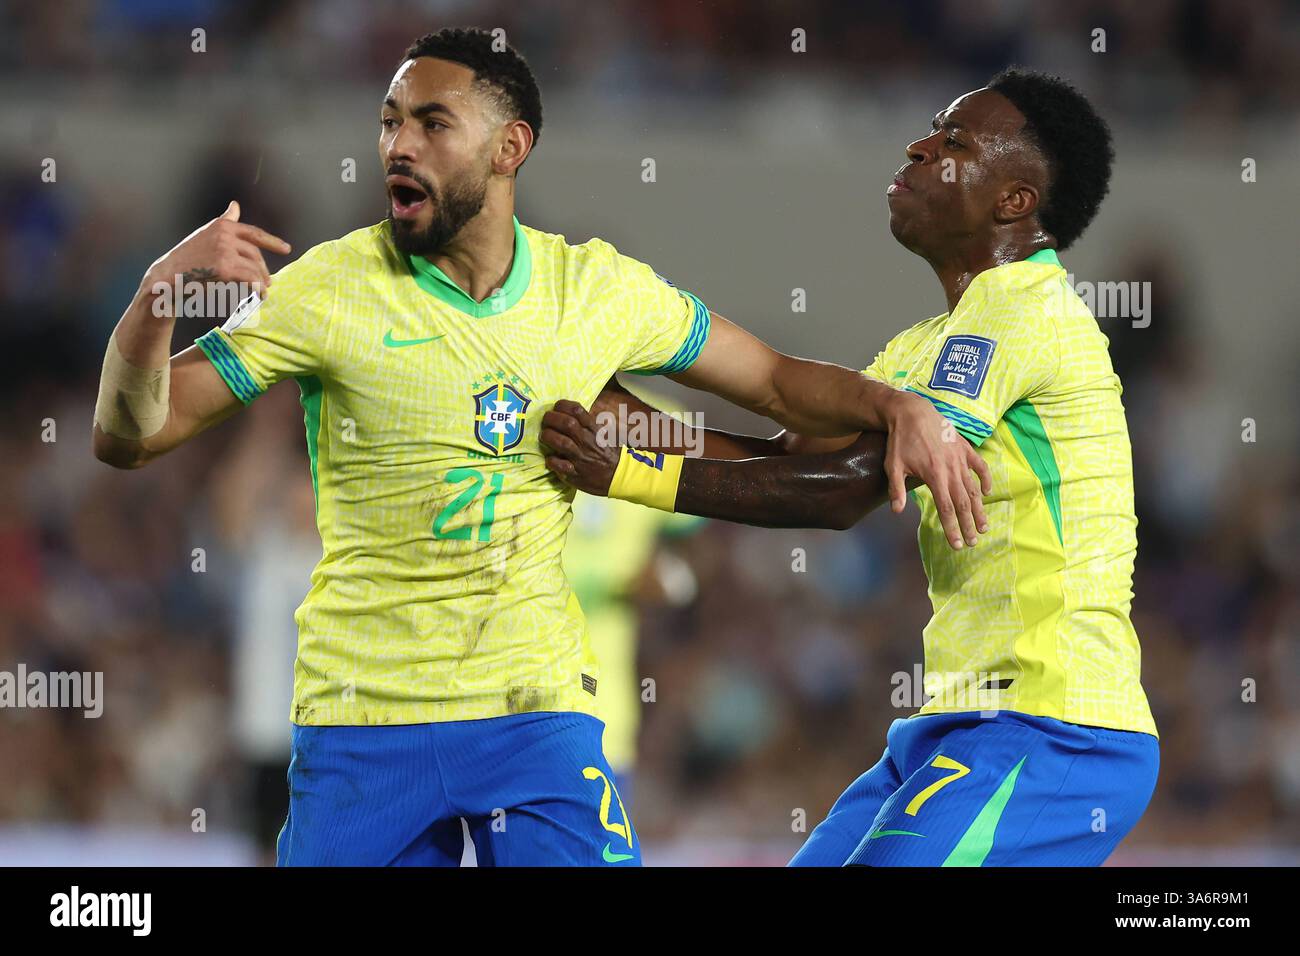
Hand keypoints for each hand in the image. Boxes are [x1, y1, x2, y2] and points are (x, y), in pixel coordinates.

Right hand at [142, 200, 291, 308]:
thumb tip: (235, 205)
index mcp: (222, 225)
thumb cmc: (186, 259)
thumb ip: (225, 222)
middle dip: (263, 270)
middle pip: (255, 254)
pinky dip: (257, 289)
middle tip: (268, 283)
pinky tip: (258, 295)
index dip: (272, 242)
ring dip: (261, 282)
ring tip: (264, 292)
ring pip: (254, 268)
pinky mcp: (224, 268)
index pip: (254, 233)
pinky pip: (250, 279)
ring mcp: (224, 250)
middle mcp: (224, 234)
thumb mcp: (206, 235)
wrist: (166, 277)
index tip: (287, 249)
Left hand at [541, 400, 619, 494]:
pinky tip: (550, 458)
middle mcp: (587, 441)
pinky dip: (552, 461)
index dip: (562, 405)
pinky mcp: (576, 473)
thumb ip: (593, 421)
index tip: (556, 407)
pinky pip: (560, 465)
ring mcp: (581, 457)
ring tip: (544, 436)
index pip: (577, 410)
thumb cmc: (610, 452)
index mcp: (594, 429)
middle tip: (545, 420)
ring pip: (561, 442)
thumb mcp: (606, 432)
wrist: (619, 476)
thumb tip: (578, 411)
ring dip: (548, 436)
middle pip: (566, 424)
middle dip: (551, 418)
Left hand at [883, 389, 991, 549]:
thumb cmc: (900, 440)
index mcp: (934, 476)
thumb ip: (896, 489)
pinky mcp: (965, 448)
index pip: (946, 509)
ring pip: (973, 489)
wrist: (912, 412)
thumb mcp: (893, 466)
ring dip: (979, 509)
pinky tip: (986, 493)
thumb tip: (897, 512)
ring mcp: (960, 458)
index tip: (957, 544)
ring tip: (984, 526)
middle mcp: (951, 469)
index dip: (952, 529)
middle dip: (969, 525)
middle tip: (973, 542)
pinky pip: (980, 466)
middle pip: (963, 504)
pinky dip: (985, 480)